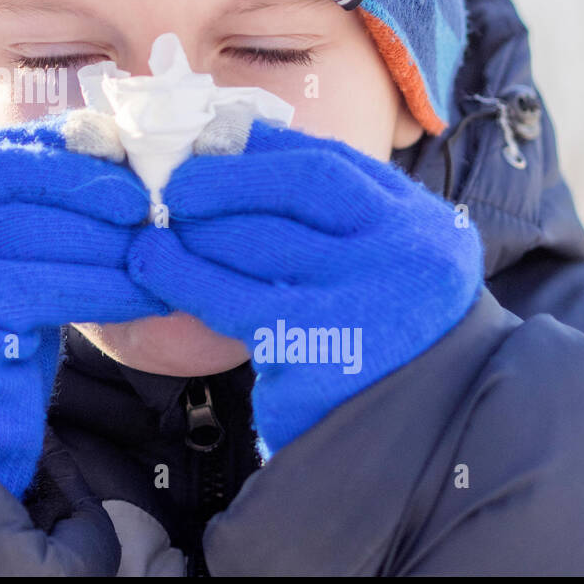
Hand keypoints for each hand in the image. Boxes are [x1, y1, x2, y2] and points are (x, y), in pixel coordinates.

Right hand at [0, 111, 166, 500]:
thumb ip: (22, 211)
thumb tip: (102, 139)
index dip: (57, 147)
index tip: (117, 151)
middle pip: (8, 182)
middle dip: (87, 186)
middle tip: (149, 203)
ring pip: (32, 231)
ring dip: (108, 238)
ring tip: (161, 247)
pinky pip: (49, 286)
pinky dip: (110, 285)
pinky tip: (147, 293)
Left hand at [127, 117, 484, 456]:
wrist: (430, 440)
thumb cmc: (388, 339)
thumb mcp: (386, 261)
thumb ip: (335, 213)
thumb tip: (235, 149)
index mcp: (418, 223)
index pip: (327, 162)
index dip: (258, 148)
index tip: (206, 144)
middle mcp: (401, 254)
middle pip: (295, 188)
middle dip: (220, 181)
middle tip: (168, 185)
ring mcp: (364, 304)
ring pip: (258, 240)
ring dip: (195, 226)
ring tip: (154, 227)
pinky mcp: (319, 356)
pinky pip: (233, 303)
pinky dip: (184, 279)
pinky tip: (154, 269)